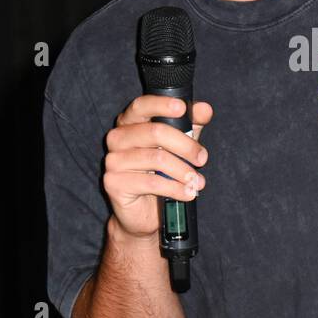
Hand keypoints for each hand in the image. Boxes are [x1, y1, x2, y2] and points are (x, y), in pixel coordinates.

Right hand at [102, 96, 213, 238]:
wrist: (144, 212)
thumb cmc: (160, 173)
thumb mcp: (180, 146)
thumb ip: (191, 126)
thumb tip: (205, 109)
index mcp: (130, 123)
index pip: (141, 105)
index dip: (161, 104)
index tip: (182, 108)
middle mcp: (117, 138)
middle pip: (155, 132)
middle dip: (186, 145)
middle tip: (202, 158)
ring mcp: (113, 160)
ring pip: (157, 158)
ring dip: (183, 171)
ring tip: (197, 181)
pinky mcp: (113, 182)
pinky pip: (152, 182)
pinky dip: (176, 188)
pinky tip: (188, 193)